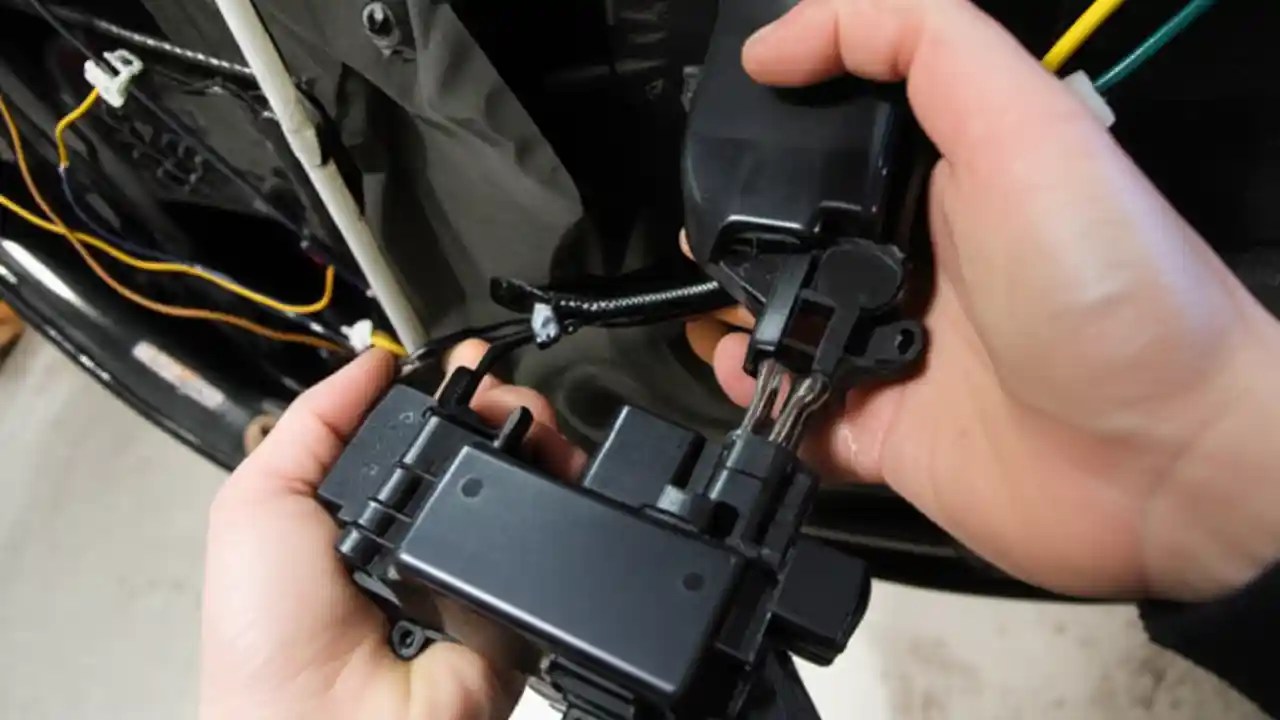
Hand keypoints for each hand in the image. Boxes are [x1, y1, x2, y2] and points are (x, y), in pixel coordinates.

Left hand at [200, 343, 583, 719]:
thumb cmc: (266, 636)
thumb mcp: (257, 505)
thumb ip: (314, 425)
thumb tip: (372, 361)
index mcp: (364, 510)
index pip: (418, 433)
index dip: (446, 392)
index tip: (468, 363)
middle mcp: (423, 535)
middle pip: (480, 450)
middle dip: (502, 406)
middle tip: (502, 394)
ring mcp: (474, 570)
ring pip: (526, 487)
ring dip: (539, 442)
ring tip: (534, 426)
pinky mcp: (518, 603)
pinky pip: (549, 544)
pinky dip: (560, 502)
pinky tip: (556, 472)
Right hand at [705, 0, 1279, 599]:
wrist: (1165, 460)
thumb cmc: (1120, 292)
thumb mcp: (1022, 122)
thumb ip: (919, 43)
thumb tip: (793, 35)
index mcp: (956, 174)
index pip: (847, 126)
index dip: (787, 117)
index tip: (739, 109)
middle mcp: (926, 258)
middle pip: (801, 231)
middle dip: (742, 230)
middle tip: (711, 231)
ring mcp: (905, 345)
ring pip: (789, 324)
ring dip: (743, 320)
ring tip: (723, 314)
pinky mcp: (892, 428)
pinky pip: (801, 413)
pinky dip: (766, 404)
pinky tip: (761, 387)